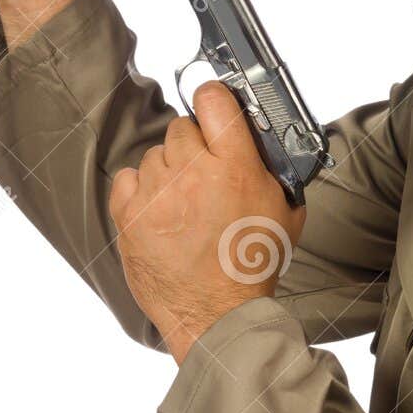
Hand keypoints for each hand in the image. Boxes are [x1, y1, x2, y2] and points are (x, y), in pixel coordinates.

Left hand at [109, 80, 306, 364]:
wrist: (216, 314)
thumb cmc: (250, 266)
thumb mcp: (285, 211)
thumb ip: (274, 170)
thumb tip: (266, 145)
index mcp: (235, 166)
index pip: (213, 99)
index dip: (213, 98)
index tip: (213, 105)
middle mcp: (193, 173)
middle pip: (181, 128)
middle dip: (194, 146)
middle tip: (205, 175)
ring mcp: (157, 193)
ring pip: (155, 154)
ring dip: (168, 171)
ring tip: (183, 203)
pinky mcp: (129, 215)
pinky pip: (127, 177)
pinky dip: (140, 190)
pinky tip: (158, 210)